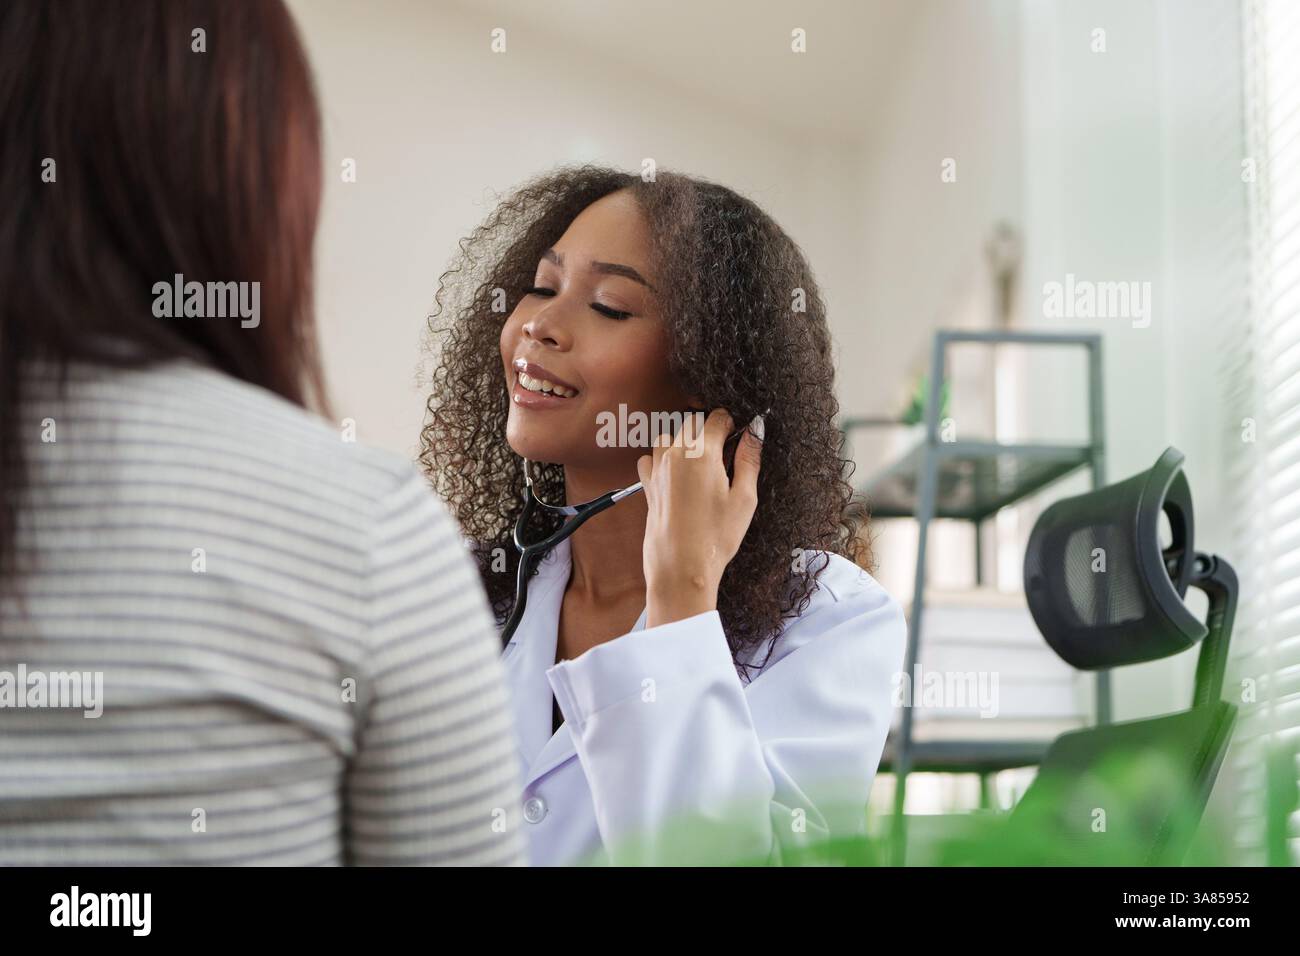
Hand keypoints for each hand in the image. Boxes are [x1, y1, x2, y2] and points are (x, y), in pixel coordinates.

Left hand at [636, 408, 763, 627]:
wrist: (680, 567)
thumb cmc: (716, 537)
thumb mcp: (744, 498)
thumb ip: (749, 459)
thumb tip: (756, 430)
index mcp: (701, 452)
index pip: (717, 417)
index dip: (732, 425)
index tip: (738, 438)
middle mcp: (675, 454)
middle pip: (692, 422)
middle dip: (709, 432)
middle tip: (724, 457)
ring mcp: (657, 468)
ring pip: (670, 436)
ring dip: (686, 443)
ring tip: (701, 468)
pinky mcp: (647, 485)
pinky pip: (651, 458)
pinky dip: (663, 459)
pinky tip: (677, 477)